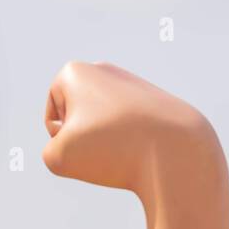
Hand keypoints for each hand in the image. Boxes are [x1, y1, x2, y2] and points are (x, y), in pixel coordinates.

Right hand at [41, 60, 221, 199]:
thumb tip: (91, 144)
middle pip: (82, 124)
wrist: (176, 150)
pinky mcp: (155, 102)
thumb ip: (52, 151)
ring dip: (113, 147)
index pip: (53, 121)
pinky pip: (133, 135)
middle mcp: (103, 70)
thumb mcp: (58, 158)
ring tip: (131, 149)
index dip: (64, 142)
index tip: (88, 141)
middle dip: (89, 142)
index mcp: (74, 72)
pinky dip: (135, 148)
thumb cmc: (113, 149)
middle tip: (110, 148)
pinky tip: (150, 149)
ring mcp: (132, 84)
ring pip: (109, 131)